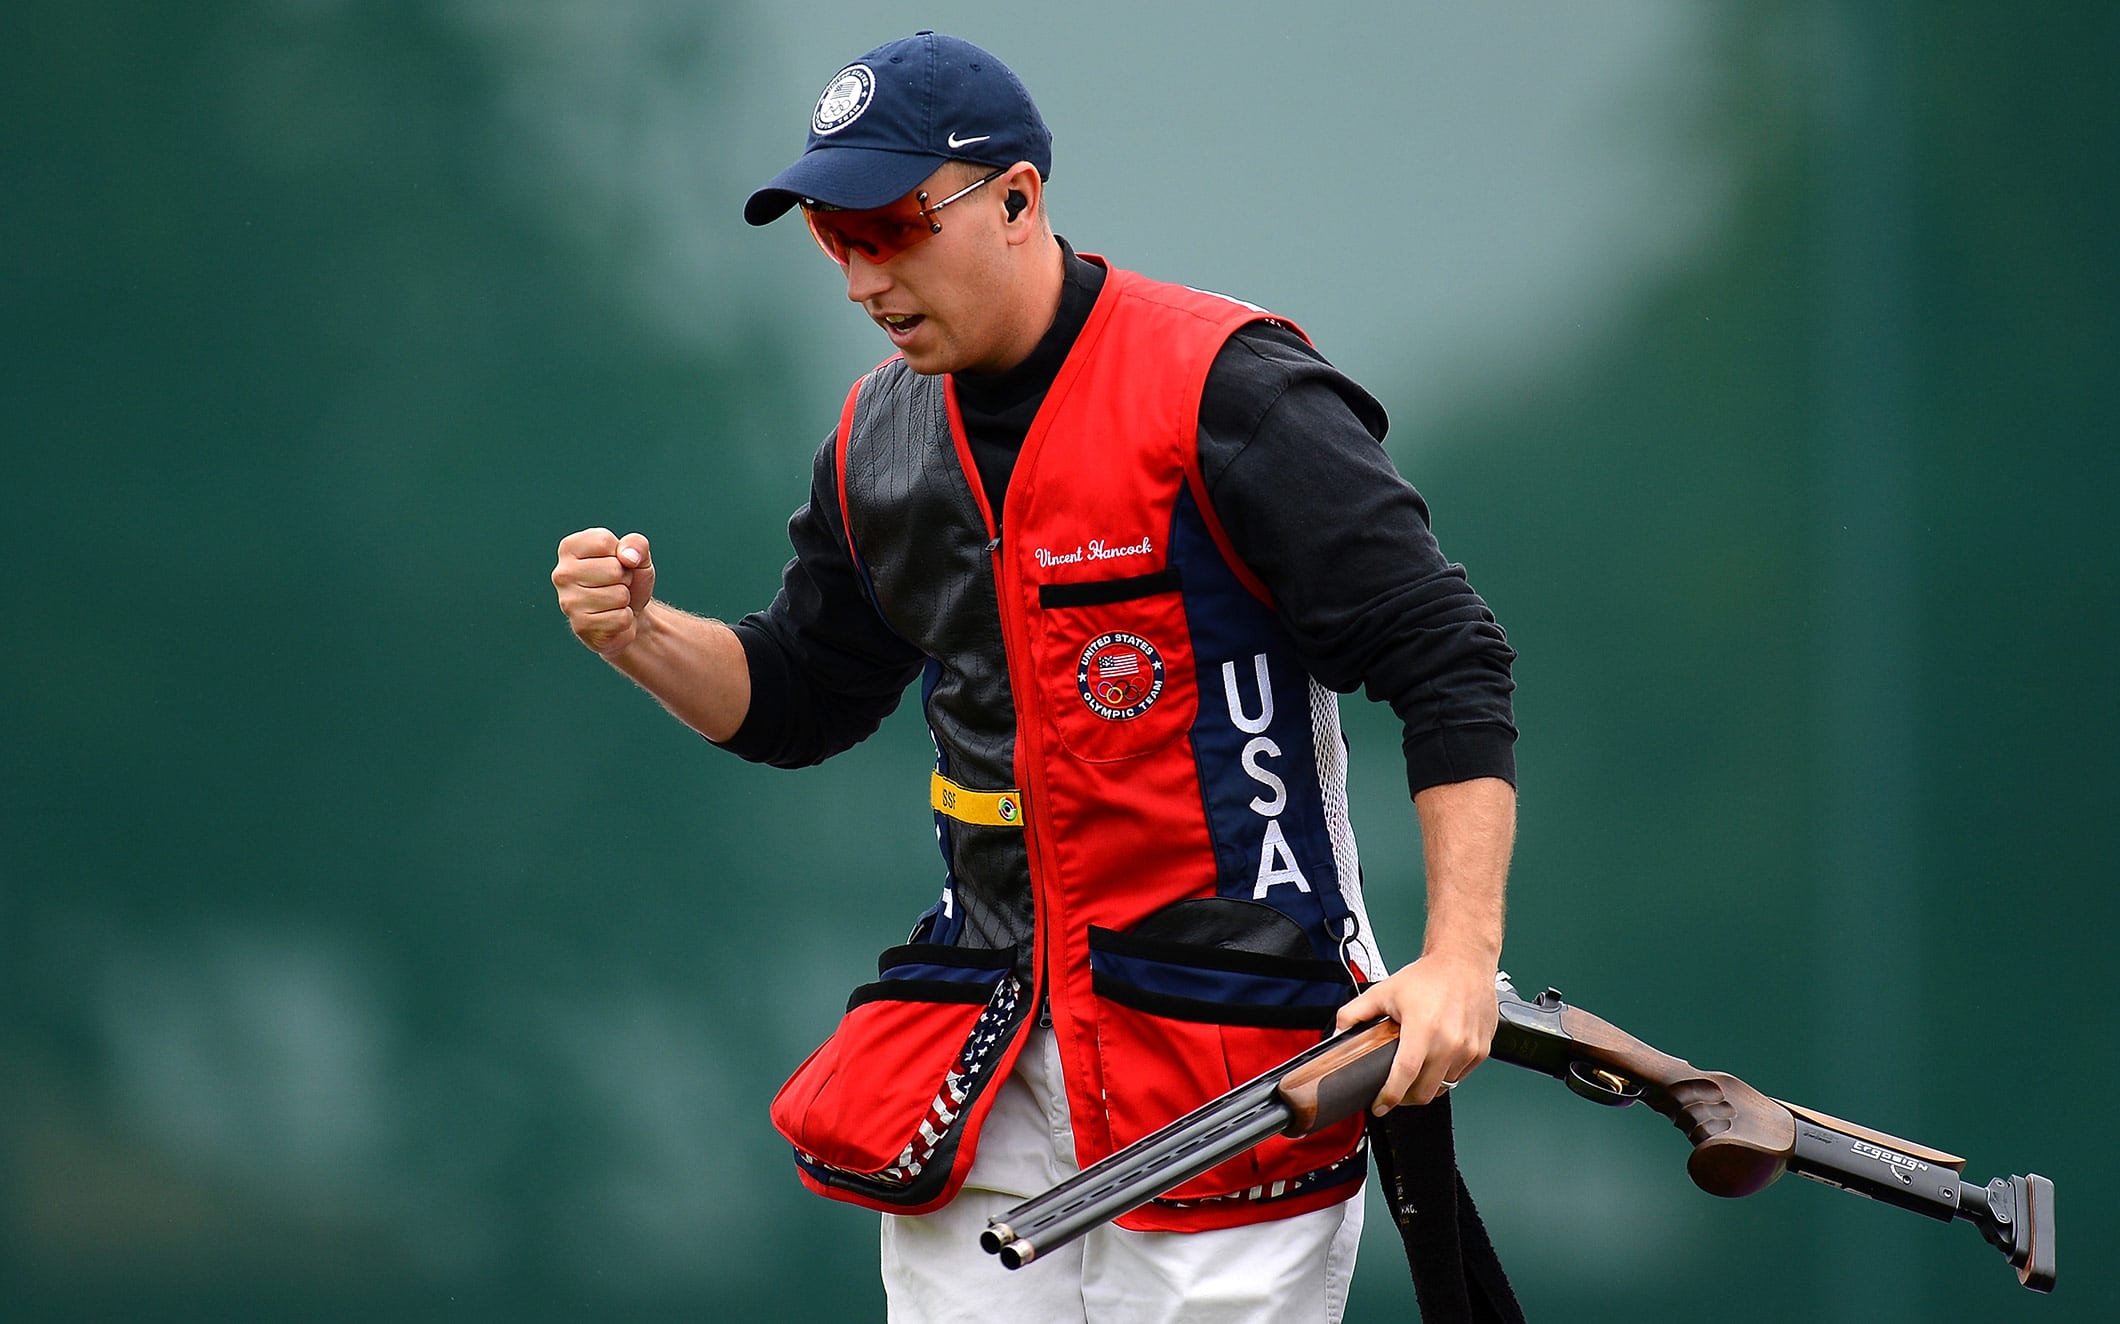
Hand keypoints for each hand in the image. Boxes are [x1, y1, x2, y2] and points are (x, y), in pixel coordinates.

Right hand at [553, 527, 655, 655]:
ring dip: (625, 599)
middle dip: (625, 578)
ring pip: (618, 595)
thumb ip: (636, 544)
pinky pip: (620, 618)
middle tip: (616, 584)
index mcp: (570, 548)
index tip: (616, 562)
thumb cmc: (628, 579)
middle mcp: (562, 574)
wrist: (631, 613)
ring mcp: (568, 602)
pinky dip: (625, 619)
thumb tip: (628, 557)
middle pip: (613, 570)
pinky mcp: (581, 626)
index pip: (604, 542)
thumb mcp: (637, 555)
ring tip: (614, 600)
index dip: (621, 554)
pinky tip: (612, 616)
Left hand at [1333, 949, 1498, 1113]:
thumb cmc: (1429, 976)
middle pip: (1424, 1092)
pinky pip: (1459, 1076)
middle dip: (1405, 1097)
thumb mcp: (1385, 991)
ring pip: (1443, 1087)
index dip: (1389, 1096)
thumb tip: (1338, 1033)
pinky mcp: (1481, 1052)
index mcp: (1423, 1029)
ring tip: (1415, 1071)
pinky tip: (1435, 1059)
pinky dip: (1445, 1075)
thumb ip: (1355, 1013)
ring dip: (1426, 1086)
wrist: (1464, 961)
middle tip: (1395, 1091)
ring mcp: (1468, 1049)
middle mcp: (1449, 1042)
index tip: (1379, 1105)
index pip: (1404, 1076)